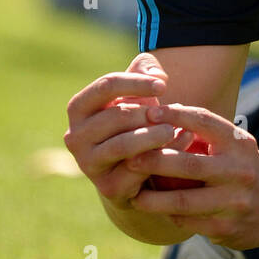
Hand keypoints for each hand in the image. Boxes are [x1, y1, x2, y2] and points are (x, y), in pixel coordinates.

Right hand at [64, 53, 189, 206]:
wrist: (136, 174)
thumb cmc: (136, 123)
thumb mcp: (138, 92)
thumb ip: (144, 71)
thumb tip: (157, 75)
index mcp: (79, 108)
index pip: (106, 86)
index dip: (136, 82)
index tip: (164, 85)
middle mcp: (75, 137)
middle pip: (116, 116)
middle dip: (148, 112)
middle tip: (172, 112)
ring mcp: (89, 164)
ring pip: (123, 145)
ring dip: (154, 135)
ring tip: (175, 129)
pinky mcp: (108, 187)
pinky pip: (137, 169)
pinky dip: (162, 156)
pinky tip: (183, 143)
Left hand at [125, 102, 258, 248]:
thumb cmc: (240, 167)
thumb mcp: (232, 144)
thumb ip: (201, 131)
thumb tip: (157, 112)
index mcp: (239, 144)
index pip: (204, 122)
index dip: (174, 116)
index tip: (148, 113)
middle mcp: (240, 171)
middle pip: (189, 165)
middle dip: (155, 161)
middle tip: (129, 159)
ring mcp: (235, 202)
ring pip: (184, 201)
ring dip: (154, 199)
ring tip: (134, 195)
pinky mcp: (227, 228)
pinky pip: (188, 222)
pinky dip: (168, 216)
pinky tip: (156, 211)